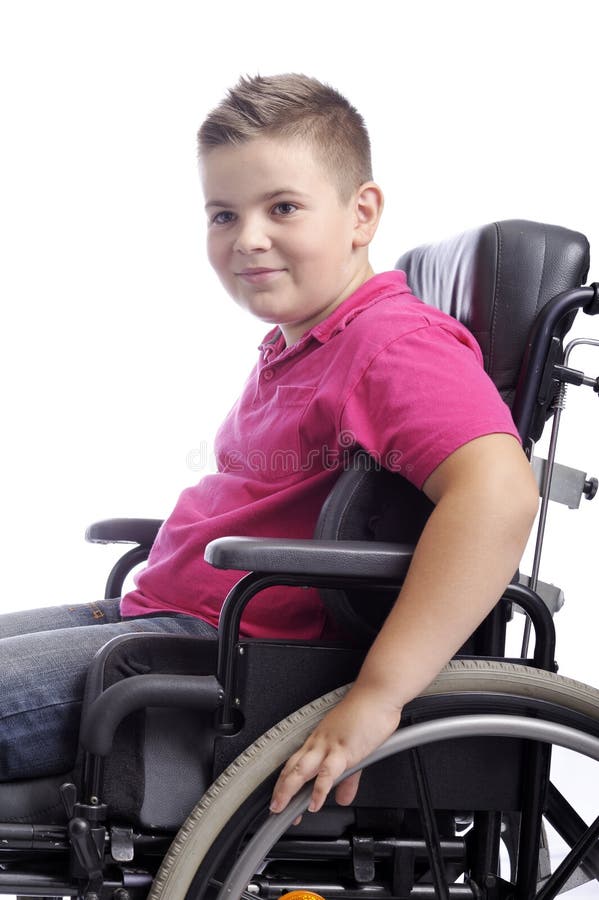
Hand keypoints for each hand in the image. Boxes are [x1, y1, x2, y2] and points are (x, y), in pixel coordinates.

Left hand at [269, 683, 401, 815]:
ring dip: (289, 790)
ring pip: (301, 769)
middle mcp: (319, 743)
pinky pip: (327, 772)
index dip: (285, 783)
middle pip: (292, 768)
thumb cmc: (366, 715)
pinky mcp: (343, 749)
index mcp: (319, 741)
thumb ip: (348, 778)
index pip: (295, 764)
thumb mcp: (355, 751)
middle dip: (281, 790)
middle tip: (273, 810)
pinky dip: (319, 790)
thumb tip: (342, 798)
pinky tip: (314, 804)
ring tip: (282, 809)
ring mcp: (328, 745)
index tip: (280, 800)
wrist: (377, 695)